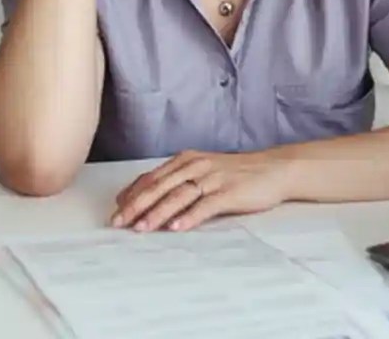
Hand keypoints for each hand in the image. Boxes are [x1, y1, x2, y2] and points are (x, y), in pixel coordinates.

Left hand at [110, 150, 293, 232]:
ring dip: (157, 213)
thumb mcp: (202, 171)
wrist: (274, 169)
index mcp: (186, 160)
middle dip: (136, 206)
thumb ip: (175, 181)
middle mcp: (196, 166)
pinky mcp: (229, 192)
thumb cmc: (235, 173)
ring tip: (141, 228)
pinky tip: (176, 227)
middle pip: (160, 187)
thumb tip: (143, 197)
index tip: (115, 211)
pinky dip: (189, 217)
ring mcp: (213, 178)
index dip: (131, 195)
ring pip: (178, 196)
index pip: (151, 178)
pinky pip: (205, 205)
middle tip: (118, 223)